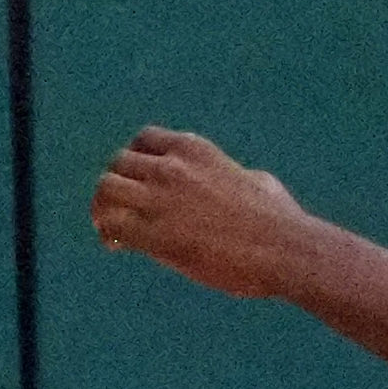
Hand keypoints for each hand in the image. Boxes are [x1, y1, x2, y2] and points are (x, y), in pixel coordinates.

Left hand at [91, 126, 315, 299]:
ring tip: (108, 228)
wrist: (284, 249)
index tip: (136, 179)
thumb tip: (245, 181)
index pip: (144, 139)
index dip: (135, 160)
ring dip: (103, 207)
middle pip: (118, 164)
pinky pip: (113, 225)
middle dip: (115, 185)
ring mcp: (160, 198)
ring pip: (106, 189)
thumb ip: (237, 175)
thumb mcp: (257, 181)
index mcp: (193, 149)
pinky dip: (107, 233)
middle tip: (116, 208)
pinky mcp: (156, 233)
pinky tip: (115, 245)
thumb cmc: (281, 220)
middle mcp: (170, 166)